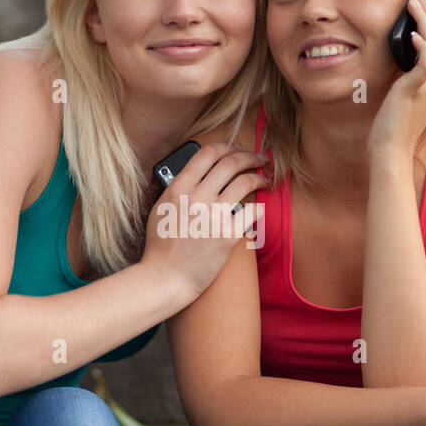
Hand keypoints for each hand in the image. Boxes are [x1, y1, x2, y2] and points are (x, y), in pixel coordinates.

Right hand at [140, 142, 267, 301]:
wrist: (166, 278)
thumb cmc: (161, 247)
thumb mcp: (160, 209)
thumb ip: (177, 189)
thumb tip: (198, 174)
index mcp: (178, 188)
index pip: (207, 153)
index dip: (228, 146)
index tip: (238, 150)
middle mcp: (196, 197)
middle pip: (231, 163)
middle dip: (250, 156)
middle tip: (259, 159)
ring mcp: (213, 216)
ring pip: (245, 182)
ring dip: (259, 177)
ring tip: (265, 179)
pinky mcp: (228, 235)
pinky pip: (253, 212)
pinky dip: (260, 207)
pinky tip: (259, 208)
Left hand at [368, 0, 425, 158]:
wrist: (391, 149)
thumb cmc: (393, 124)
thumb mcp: (404, 94)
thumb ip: (408, 76)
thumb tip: (402, 58)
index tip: (425, 2)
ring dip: (425, 19)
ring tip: (413, 0)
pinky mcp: (418, 90)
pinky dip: (422, 45)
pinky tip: (412, 32)